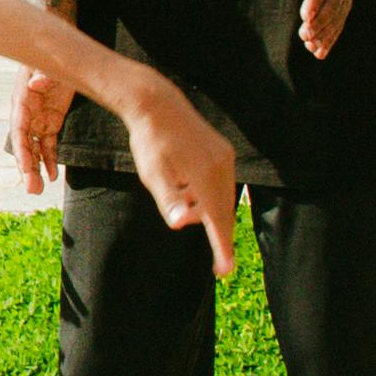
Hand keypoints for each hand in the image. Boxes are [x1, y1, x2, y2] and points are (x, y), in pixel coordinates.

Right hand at [7, 63, 72, 198]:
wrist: (59, 52)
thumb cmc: (48, 56)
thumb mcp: (44, 63)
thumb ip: (40, 75)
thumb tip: (36, 85)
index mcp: (21, 102)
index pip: (18, 131)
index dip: (21, 151)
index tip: (26, 169)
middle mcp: (26, 115)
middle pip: (24, 146)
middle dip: (27, 168)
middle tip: (32, 190)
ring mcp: (38, 119)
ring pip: (34, 149)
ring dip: (36, 169)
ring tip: (38, 190)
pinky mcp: (51, 121)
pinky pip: (48, 144)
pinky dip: (50, 160)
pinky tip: (53, 176)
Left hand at [123, 75, 238, 276]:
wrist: (157, 104)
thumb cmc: (151, 142)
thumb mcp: (153, 174)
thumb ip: (169, 201)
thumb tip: (181, 223)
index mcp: (205, 176)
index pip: (217, 221)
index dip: (222, 248)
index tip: (224, 270)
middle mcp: (222, 166)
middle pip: (225, 211)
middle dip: (220, 236)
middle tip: (218, 262)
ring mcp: (225, 157)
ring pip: (225, 197)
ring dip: (212, 212)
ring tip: (186, 211)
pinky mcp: (223, 150)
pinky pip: (223, 182)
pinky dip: (211, 196)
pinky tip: (191, 194)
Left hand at [283, 0, 359, 61]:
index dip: (315, 0)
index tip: (306, 15)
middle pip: (331, 6)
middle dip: (319, 22)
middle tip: (305, 34)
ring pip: (334, 19)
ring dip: (323, 34)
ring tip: (310, 45)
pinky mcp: (342, 8)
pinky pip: (337, 25)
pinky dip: (329, 39)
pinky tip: (318, 53)